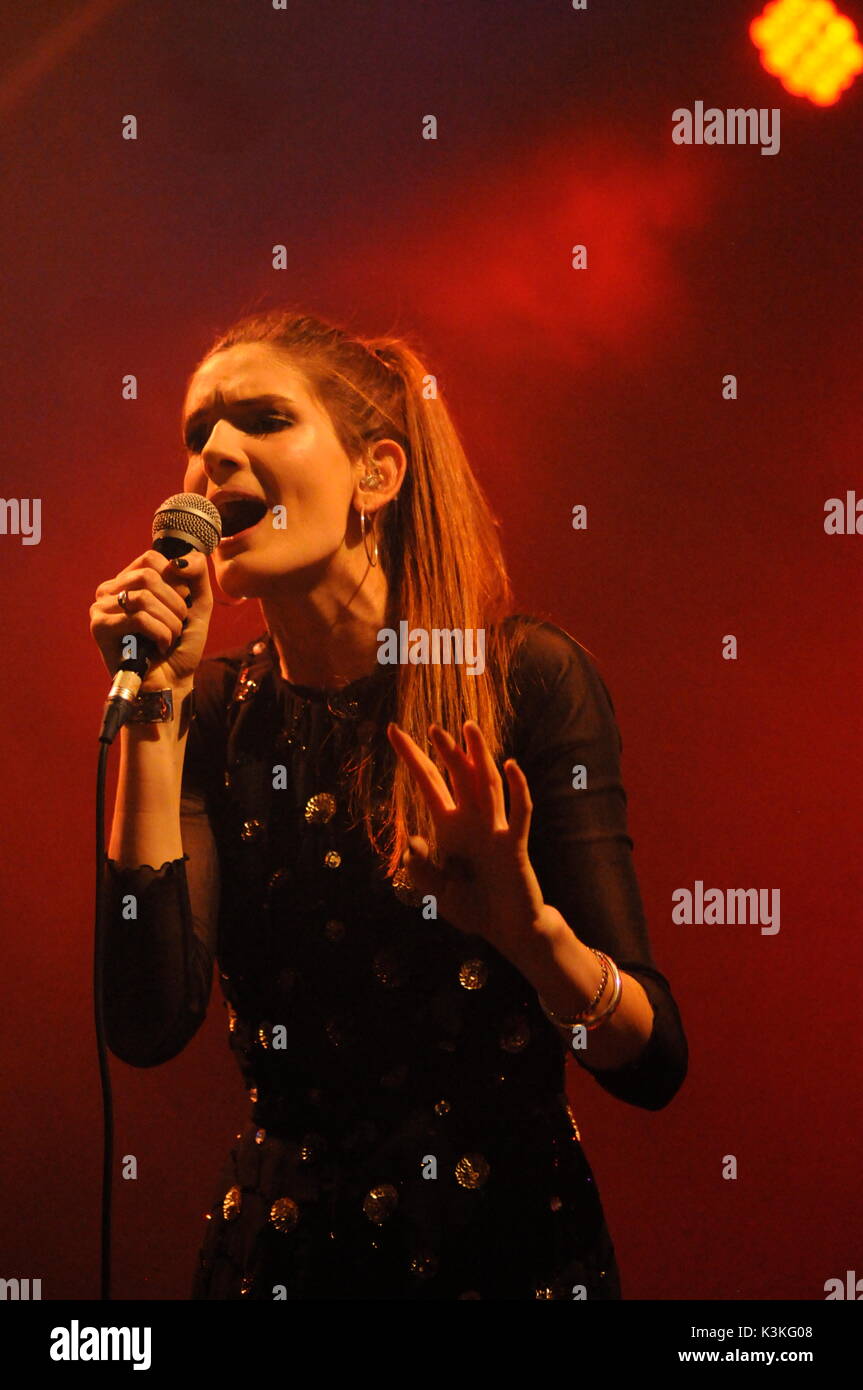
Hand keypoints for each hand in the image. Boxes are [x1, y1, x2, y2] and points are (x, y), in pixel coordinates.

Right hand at [90, 547, 212, 690]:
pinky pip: (137, 618)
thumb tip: (177, 560)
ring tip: (169, 639)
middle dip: (174, 605)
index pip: (151, 559)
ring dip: (169, 623)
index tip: (180, 606)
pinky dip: (160, 634)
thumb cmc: (182, 644)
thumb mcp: (198, 602)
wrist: (173, 681)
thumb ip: (196, 573)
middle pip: (147, 576)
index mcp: (129, 580)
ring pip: (142, 597)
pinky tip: (159, 648)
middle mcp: (110, 590)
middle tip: (176, 627)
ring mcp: (101, 608)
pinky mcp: (100, 627)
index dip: (175, 582)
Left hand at [386, 718, 551, 967]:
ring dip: (479, 756)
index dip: (411, 757)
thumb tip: (412, 841)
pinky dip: (517, 788)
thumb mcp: (436, 892)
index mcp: (448, 826)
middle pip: (458, 775)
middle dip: (446, 751)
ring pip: (487, 783)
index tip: (394, 730)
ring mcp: (495, 829)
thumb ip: (421, 870)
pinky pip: (518, 812)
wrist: (505, 929)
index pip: (427, 782)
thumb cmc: (471, 907)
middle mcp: (471, 820)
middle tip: (433, 727)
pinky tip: (510, 765)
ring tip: (469, 729)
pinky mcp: (514, 844)